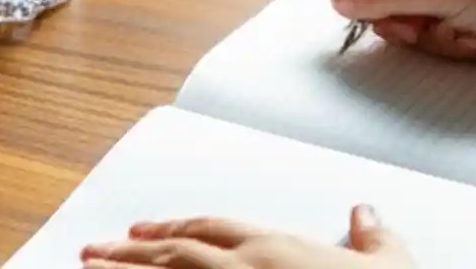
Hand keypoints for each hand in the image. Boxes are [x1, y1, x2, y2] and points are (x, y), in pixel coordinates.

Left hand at [80, 205, 414, 268]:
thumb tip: (366, 213)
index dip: (176, 226)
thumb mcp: (391, 265)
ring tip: (84, 267)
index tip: (145, 229)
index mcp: (277, 248)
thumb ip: (374, 237)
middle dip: (129, 250)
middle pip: (172, 252)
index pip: (214, 228)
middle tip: (92, 248)